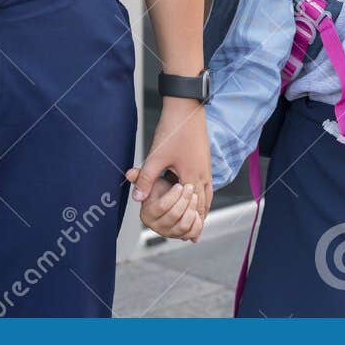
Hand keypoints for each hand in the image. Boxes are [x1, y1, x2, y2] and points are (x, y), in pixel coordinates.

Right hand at [124, 169, 201, 239]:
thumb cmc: (161, 188)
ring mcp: (169, 233)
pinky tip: (197, 209)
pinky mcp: (181, 236)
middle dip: (185, 200)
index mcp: (147, 215)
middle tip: (190, 188)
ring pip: (183, 225)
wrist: (172, 197)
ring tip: (195, 197)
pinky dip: (197, 222)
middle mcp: (156, 227)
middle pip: (174, 215)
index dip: (173, 195)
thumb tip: (129, 174)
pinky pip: (192, 232)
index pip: (162, 206)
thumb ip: (141, 176)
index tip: (180, 185)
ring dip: (192, 209)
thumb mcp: (151, 180)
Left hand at [128, 99, 211, 230]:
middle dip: (198, 219)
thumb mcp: (156, 155)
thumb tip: (138, 198)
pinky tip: (200, 194)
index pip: (193, 206)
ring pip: (207, 193)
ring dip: (203, 207)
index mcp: (192, 176)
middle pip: (203, 203)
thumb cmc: (172, 129)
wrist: (186, 106)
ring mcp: (205, 165)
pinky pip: (207, 183)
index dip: (191, 222)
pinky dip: (204, 194)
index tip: (190, 238)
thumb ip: (146, 178)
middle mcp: (202, 173)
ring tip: (201, 220)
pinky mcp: (203, 158)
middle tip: (195, 236)